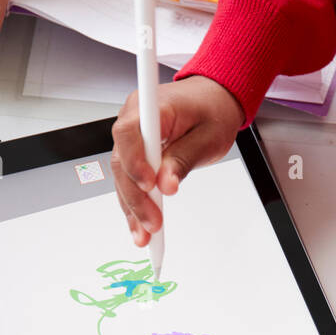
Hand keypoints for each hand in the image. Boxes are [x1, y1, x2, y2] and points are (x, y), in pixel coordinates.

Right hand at [110, 76, 243, 244]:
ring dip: (132, 207)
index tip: (149, 186)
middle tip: (152, 223)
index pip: (129, 133)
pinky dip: (134, 203)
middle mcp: (134, 118)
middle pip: (122, 160)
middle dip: (135, 196)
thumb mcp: (207, 136)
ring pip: (122, 175)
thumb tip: (167, 185)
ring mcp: (132, 135)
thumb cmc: (212, 110)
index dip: (134, 161)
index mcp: (152, 106)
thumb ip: (184, 159)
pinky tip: (139, 226)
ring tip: (145, 235)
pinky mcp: (134, 150)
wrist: (213, 99)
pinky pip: (129, 178)